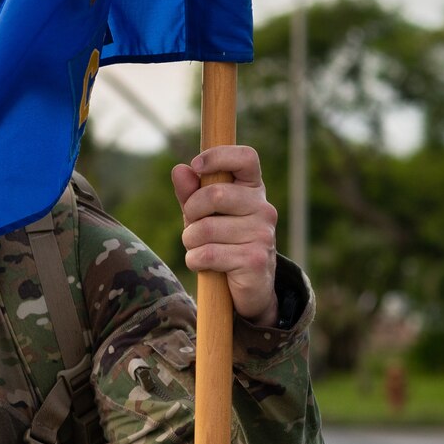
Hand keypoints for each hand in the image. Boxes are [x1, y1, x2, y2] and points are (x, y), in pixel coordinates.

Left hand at [171, 146, 279, 324]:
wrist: (248, 287)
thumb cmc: (222, 243)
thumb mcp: (203, 215)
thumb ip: (190, 193)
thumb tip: (179, 169)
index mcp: (253, 190)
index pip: (246, 157)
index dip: (218, 156)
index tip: (196, 165)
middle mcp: (264, 208)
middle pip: (213, 194)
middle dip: (191, 213)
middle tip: (193, 227)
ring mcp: (263, 234)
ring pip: (205, 229)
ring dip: (190, 243)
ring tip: (201, 249)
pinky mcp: (255, 260)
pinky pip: (208, 254)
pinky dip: (195, 261)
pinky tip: (205, 265)